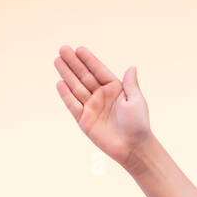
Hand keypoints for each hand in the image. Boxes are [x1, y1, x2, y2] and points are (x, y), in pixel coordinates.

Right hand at [53, 45, 150, 165]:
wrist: (133, 147)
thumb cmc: (138, 124)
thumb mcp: (136, 101)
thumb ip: (131, 84)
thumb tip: (132, 67)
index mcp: (114, 89)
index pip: (98, 71)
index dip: (88, 60)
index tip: (78, 49)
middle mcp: (101, 96)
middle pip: (84, 76)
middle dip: (73, 63)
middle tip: (63, 49)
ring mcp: (92, 107)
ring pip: (76, 87)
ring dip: (67, 74)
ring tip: (57, 60)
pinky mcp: (84, 120)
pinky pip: (73, 105)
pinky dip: (66, 94)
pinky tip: (60, 82)